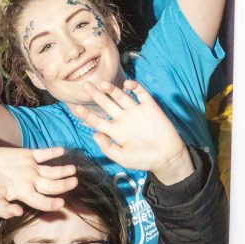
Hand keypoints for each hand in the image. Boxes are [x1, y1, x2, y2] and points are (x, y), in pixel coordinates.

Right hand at [0, 144, 79, 218]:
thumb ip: (3, 209)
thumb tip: (18, 213)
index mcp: (23, 194)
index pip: (41, 201)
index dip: (51, 203)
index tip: (61, 203)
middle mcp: (31, 182)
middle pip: (51, 186)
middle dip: (64, 185)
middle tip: (74, 182)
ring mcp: (31, 168)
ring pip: (51, 171)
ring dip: (62, 170)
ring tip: (73, 169)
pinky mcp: (27, 155)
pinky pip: (43, 154)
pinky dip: (52, 152)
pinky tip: (61, 150)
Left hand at [65, 79, 192, 184]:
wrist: (167, 157)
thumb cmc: (144, 159)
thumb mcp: (122, 158)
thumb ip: (107, 147)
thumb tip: (94, 134)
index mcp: (116, 131)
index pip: (98, 121)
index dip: (87, 115)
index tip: (76, 108)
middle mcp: (124, 119)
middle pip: (107, 105)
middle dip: (96, 95)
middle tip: (85, 85)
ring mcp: (136, 112)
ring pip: (121, 97)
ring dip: (112, 89)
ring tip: (102, 83)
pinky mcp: (150, 107)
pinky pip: (141, 93)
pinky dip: (135, 87)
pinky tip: (127, 84)